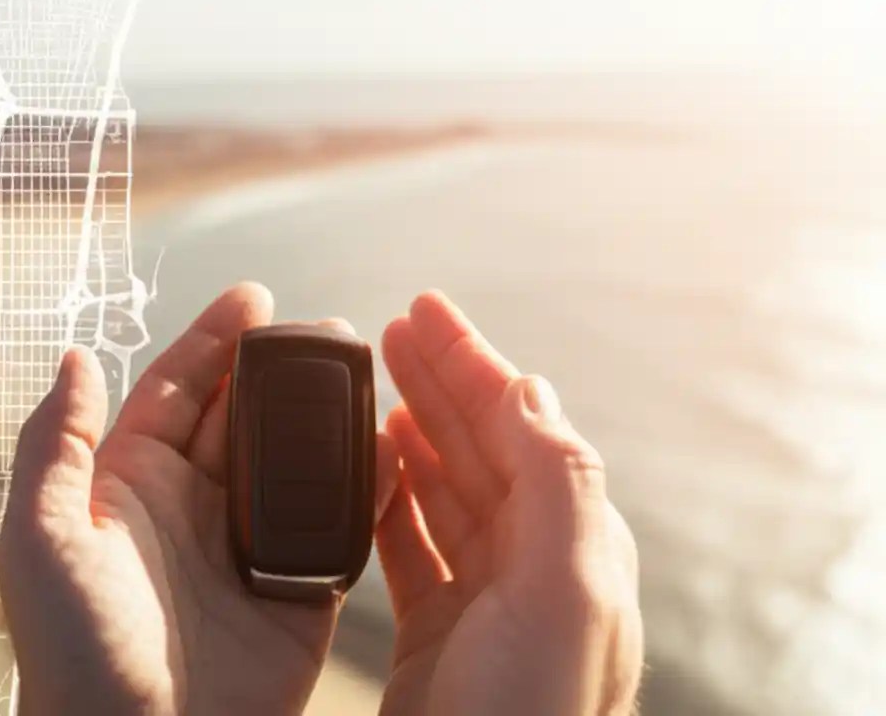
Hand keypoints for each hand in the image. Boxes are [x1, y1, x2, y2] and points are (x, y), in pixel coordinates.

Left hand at [0, 283, 391, 714]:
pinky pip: (337, 524)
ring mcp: (248, 547)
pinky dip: (363, 483)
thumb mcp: (41, 536)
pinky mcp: (299, 590)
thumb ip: (56, 444)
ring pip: (295, 459)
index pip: (178, 390)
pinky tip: (386, 442)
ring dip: (323, 415)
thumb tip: (76, 356)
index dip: (214, 340)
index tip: (253, 297)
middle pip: (244, 414)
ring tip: (360, 369)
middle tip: (325, 327)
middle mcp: (192, 507)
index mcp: (131, 484)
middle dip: (280, 365)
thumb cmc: (77, 651)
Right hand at [377, 291, 643, 714]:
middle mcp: (534, 569)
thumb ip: (557, 485)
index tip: (425, 310)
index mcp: (573, 548)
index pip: (521, 428)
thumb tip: (532, 389)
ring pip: (447, 491)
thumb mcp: (562, 596)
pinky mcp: (438, 636)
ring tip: (378, 390)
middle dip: (440, 383)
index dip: (472, 364)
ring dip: (415, 433)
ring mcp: (485, 603)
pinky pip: (415, 546)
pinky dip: (393, 499)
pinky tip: (374, 472)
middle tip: (392, 329)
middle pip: (483, 448)